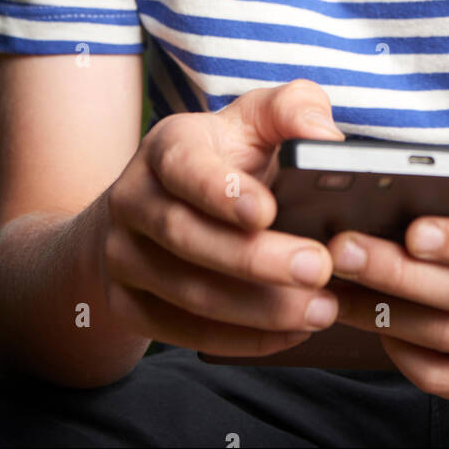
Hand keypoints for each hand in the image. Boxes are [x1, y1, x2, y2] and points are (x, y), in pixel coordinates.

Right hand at [98, 79, 346, 357]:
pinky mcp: (127, 305)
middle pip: (188, 238)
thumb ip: (294, 109)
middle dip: (257, 259)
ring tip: (321, 308)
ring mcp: (123, 256)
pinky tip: (292, 331)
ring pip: (188, 294)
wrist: (152, 210)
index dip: (221, 190)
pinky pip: (184, 332)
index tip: (267, 211)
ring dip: (260, 309)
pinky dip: (243, 339)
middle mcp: (133, 199)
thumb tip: (325, 136)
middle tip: (319, 268)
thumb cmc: (225, 158)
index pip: (184, 167)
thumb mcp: (255, 119)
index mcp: (166, 147)